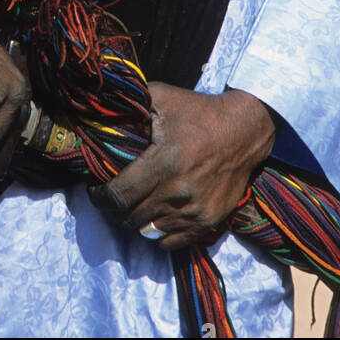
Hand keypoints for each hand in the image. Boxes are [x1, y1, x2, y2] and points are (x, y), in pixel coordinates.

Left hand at [88, 82, 278, 251]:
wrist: (244, 129)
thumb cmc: (198, 112)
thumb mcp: (162, 96)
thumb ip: (130, 100)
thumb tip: (102, 105)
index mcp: (164, 162)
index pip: (119, 197)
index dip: (100, 198)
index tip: (95, 191)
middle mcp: (178, 191)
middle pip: (130, 218)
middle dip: (115, 210)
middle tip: (113, 197)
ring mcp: (194, 210)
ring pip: (148, 232)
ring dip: (136, 221)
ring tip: (134, 205)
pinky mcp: (208, 221)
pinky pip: (171, 243)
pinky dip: (158, 234)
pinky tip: (156, 215)